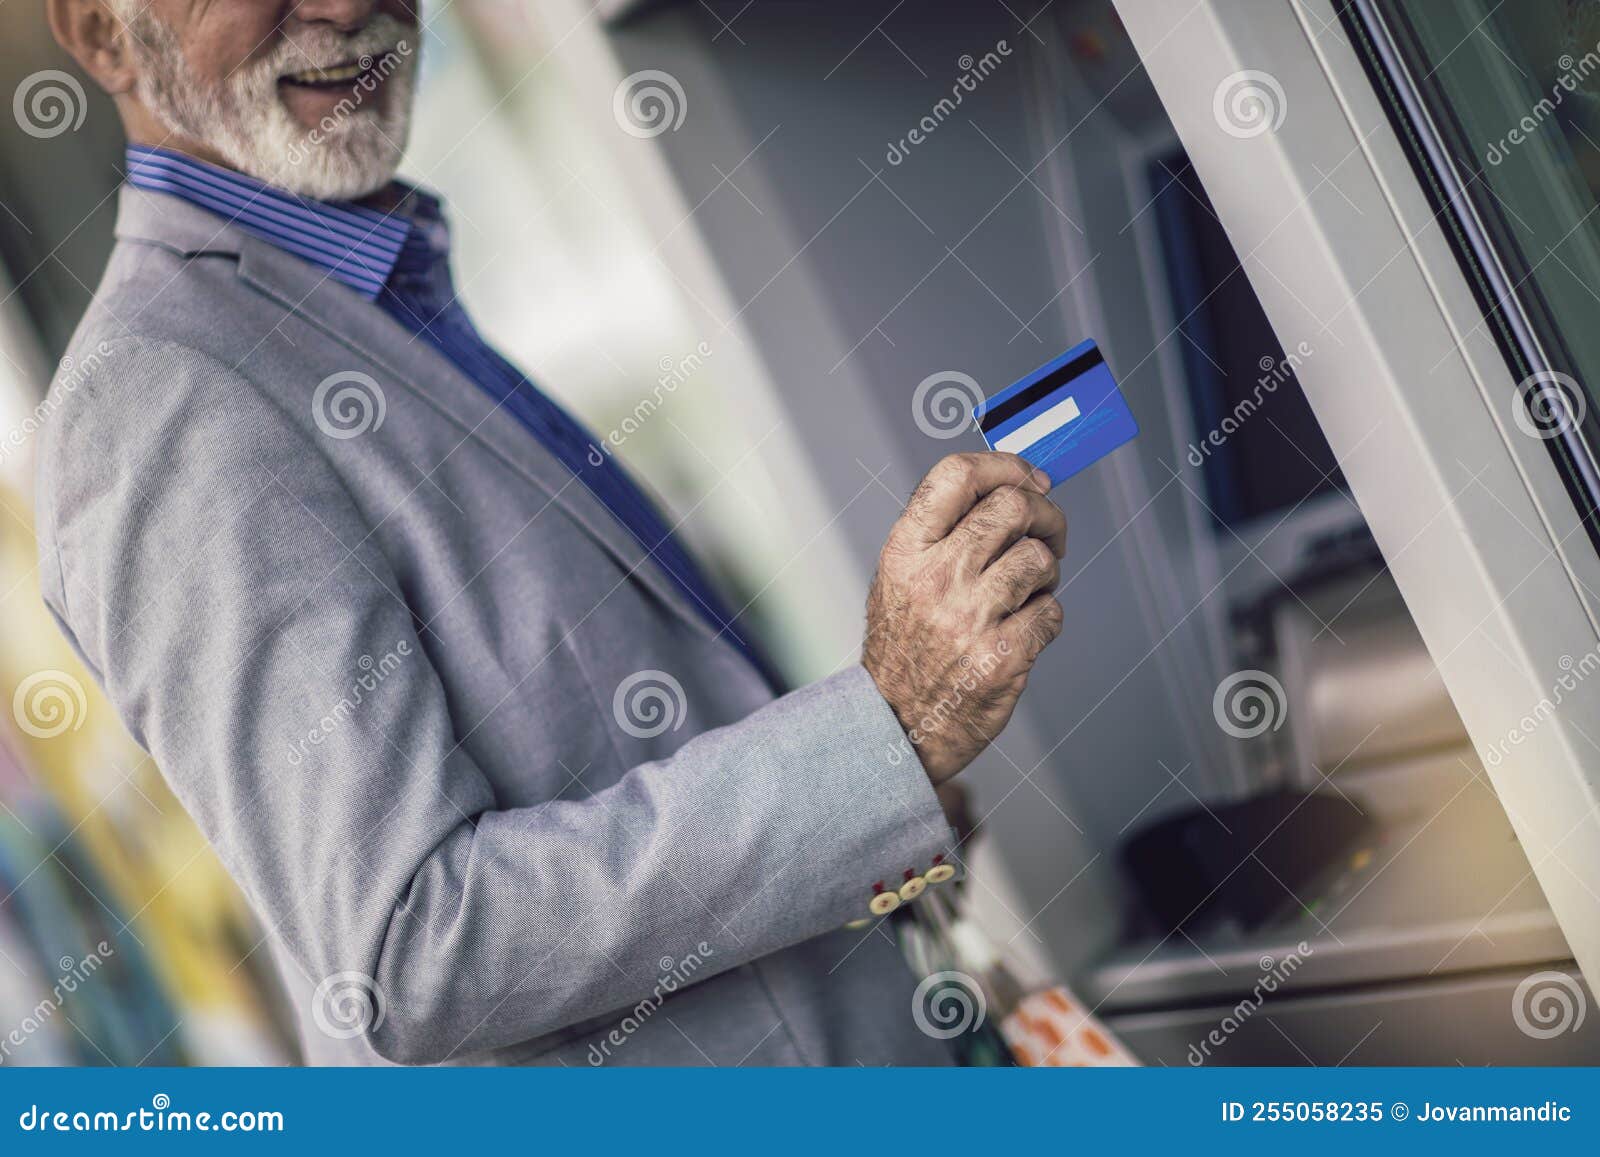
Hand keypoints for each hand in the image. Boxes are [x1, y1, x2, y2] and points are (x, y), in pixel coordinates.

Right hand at [863, 452, 1066, 785]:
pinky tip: (1024, 629)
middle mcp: (935, 578)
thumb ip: (943, 532)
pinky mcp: (1002, 656)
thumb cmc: (904, 648)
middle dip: (1045, 514)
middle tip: (1049, 532)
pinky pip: (1051, 612)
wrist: (894, 725)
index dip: (1004, 465)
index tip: (1029, 475)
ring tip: (1027, 591)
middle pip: (1012, 507)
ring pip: (1040, 559)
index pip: (957, 475)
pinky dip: (1046, 617)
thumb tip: (1009, 486)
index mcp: (905, 551)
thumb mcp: (900, 578)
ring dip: (1046, 572)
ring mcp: (969, 618)